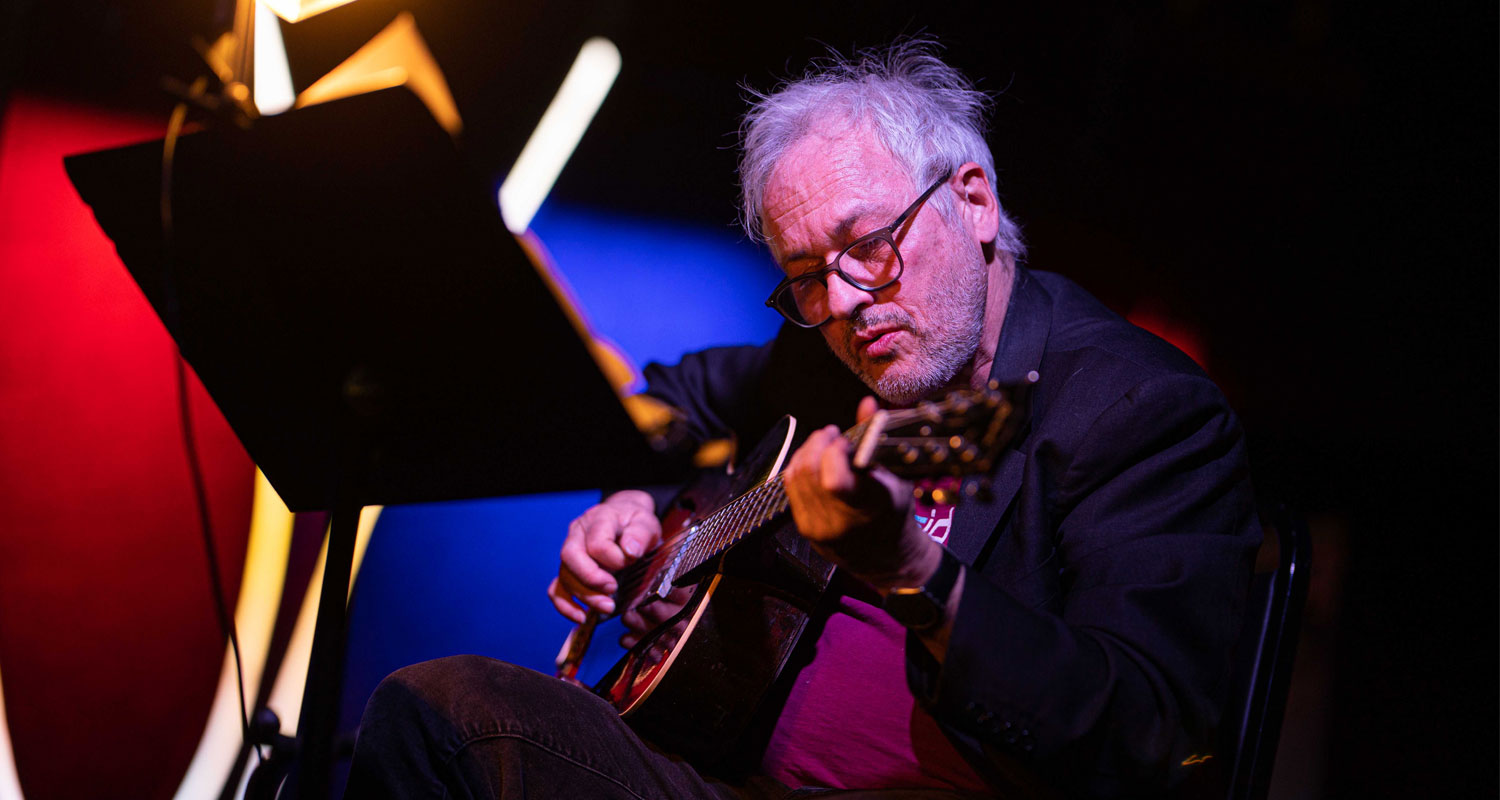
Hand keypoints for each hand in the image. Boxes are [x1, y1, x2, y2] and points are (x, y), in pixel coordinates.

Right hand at [549, 490, 660, 623]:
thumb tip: (630, 550)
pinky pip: (556, 589)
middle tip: (612, 590)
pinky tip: (581, 617)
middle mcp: (578, 534)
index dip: (614, 559)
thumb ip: (640, 533)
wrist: (625, 518)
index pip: (596, 543)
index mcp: (598, 519)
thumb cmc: (633, 522)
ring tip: (607, 606)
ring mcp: (570, 551)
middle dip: (591, 579)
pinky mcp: (568, 569)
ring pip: (564, 576)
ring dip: (584, 596)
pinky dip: (565, 606)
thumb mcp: (645, 521)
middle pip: (571, 557)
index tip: (630, 563)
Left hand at [781, 397, 941, 590]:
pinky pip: (792, 489)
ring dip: (807, 452)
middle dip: (817, 443)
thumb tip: (866, 404)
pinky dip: (800, 468)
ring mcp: (818, 528)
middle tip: (831, 434)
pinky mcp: (806, 529)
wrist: (889, 559)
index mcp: (867, 509)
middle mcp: (839, 522)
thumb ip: (875, 440)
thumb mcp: (895, 478)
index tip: (846, 440)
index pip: (833, 479)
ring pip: (795, 477)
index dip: (834, 451)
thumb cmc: (896, 515)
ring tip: (823, 444)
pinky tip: (814, 461)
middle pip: (809, 471)